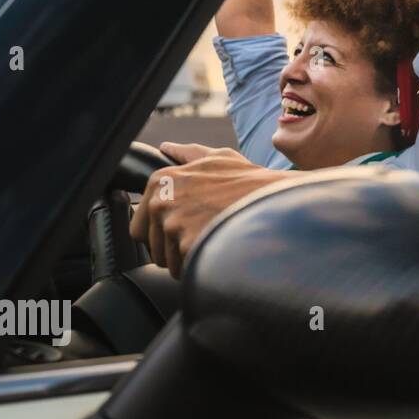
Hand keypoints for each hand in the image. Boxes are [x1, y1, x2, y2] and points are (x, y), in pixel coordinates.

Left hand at [129, 142, 293, 278]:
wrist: (278, 202)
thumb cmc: (251, 182)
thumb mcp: (221, 158)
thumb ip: (188, 154)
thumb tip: (167, 148)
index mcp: (163, 180)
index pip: (140, 225)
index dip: (164, 233)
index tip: (188, 227)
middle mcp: (162, 201)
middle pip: (151, 246)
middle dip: (173, 248)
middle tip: (203, 235)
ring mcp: (174, 224)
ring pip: (167, 261)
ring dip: (187, 259)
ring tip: (214, 241)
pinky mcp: (189, 245)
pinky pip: (185, 270)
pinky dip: (201, 266)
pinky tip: (219, 251)